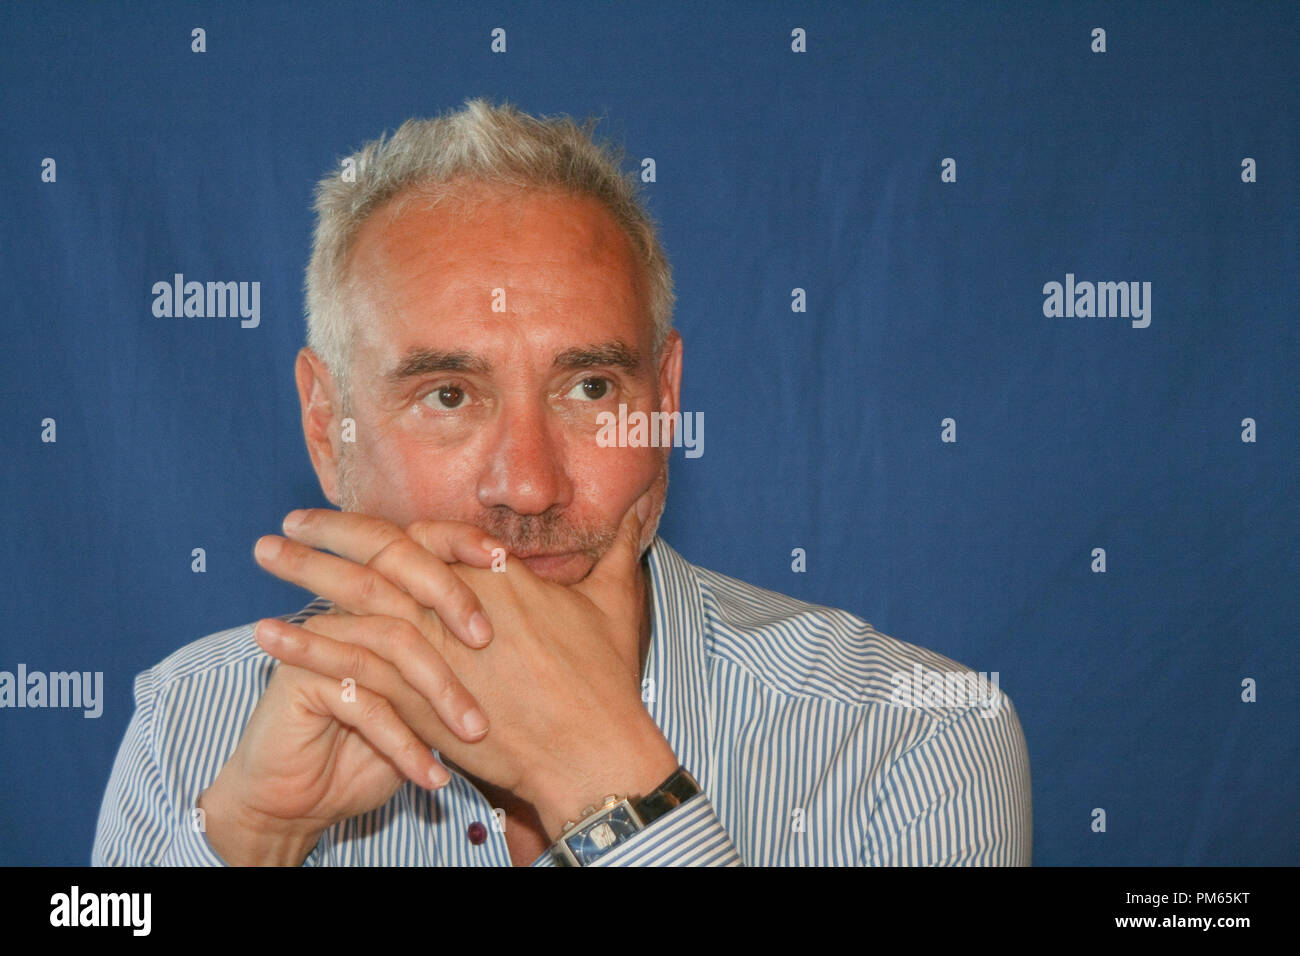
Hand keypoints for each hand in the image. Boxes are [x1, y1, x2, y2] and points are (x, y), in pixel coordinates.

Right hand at [197, 515, 499, 864]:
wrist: (302, 798)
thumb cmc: (379, 743)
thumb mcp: (429, 698)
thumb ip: (466, 654)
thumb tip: (538, 621)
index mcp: (379, 594)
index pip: (418, 542)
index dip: (458, 540)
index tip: (503, 557)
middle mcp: (346, 607)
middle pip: (399, 573)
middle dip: (452, 600)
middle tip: (488, 639)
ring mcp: (321, 639)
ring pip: (391, 642)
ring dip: (440, 692)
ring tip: (475, 733)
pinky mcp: (300, 681)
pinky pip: (365, 706)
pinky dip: (406, 747)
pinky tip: (434, 777)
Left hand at [255, 493, 678, 839]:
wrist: (591, 749)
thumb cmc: (605, 682)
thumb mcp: (615, 603)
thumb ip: (615, 551)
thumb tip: (638, 512)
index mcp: (495, 576)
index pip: (422, 534)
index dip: (382, 522)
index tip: (349, 516)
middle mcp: (453, 602)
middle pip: (375, 553)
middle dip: (324, 534)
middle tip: (284, 524)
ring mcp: (430, 648)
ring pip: (352, 598)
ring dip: (301, 576)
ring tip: (263, 560)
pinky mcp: (414, 697)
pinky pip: (346, 663)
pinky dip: (305, 646)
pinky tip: (267, 635)